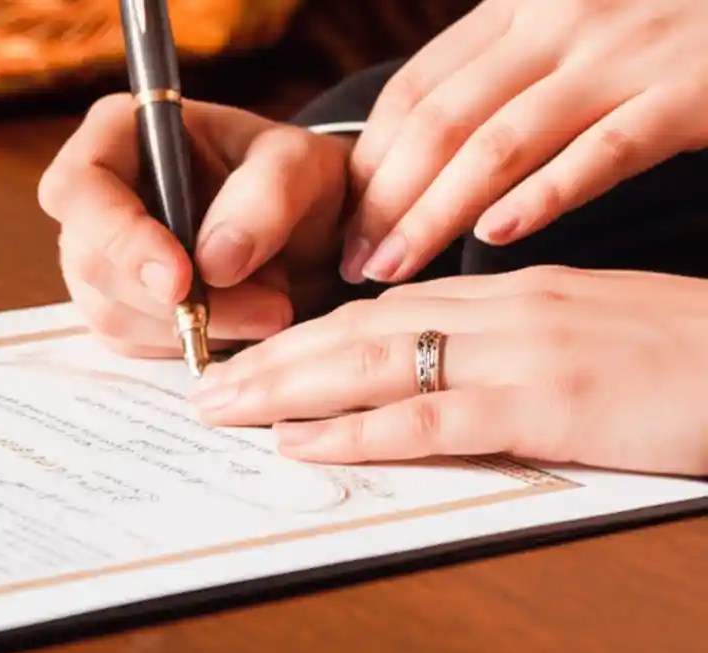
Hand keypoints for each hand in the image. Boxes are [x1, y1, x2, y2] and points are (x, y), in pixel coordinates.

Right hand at [38, 94, 350, 357]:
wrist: (307, 227)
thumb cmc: (292, 178)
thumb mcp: (301, 165)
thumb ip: (267, 196)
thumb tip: (213, 263)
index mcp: (117, 133)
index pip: (77, 187)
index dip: (120, 237)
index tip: (182, 279)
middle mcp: (93, 196)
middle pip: (93, 262)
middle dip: (176, 299)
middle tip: (270, 306)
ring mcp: (96, 255)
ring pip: (112, 312)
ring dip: (194, 325)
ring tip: (270, 305)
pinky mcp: (112, 305)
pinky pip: (131, 342)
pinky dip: (190, 342)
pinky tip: (238, 320)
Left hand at [190, 266, 707, 476]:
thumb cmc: (683, 355)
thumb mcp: (582, 330)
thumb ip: (505, 341)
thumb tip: (437, 366)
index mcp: (507, 293)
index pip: (380, 309)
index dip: (307, 334)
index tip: (253, 354)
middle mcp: (499, 312)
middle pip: (357, 329)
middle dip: (273, 358)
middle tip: (205, 382)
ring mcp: (520, 356)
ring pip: (375, 363)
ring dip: (287, 388)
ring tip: (223, 407)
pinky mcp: (549, 407)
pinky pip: (431, 418)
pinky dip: (358, 430)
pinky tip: (304, 442)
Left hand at [342, 0, 707, 284]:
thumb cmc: (661, 30)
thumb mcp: (566, 30)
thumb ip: (497, 77)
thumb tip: (414, 162)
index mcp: (518, 6)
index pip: (415, 89)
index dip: (369, 162)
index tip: (340, 225)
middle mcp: (560, 20)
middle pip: (442, 121)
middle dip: (385, 200)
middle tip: (351, 264)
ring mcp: (624, 54)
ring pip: (502, 142)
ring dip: (435, 213)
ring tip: (394, 266)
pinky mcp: (688, 92)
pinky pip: (602, 151)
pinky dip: (543, 195)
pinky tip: (494, 236)